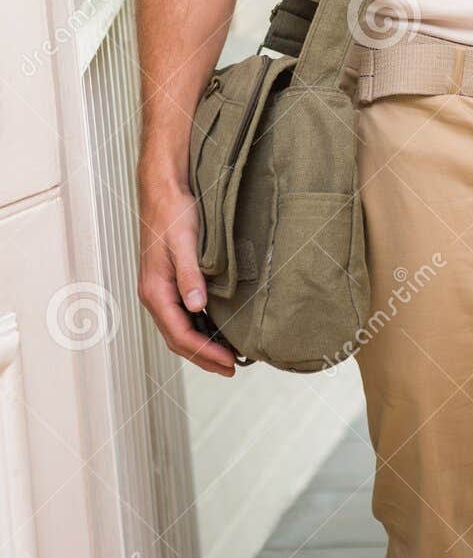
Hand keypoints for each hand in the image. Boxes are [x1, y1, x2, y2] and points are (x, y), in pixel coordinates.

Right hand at [138, 172, 235, 376]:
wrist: (163, 189)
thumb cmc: (172, 212)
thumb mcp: (184, 242)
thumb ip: (190, 275)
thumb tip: (197, 307)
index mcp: (155, 291)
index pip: (180, 335)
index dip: (206, 353)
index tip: (230, 363)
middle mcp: (154, 295)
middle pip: (178, 338)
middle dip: (204, 357)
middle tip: (232, 368)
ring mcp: (160, 289)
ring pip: (179, 328)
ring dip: (201, 345)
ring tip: (226, 356)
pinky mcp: (168, 281)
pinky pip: (180, 314)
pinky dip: (197, 328)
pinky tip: (214, 328)